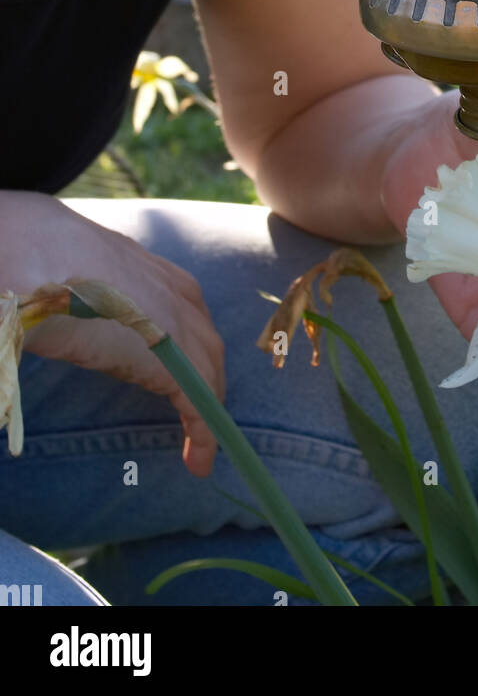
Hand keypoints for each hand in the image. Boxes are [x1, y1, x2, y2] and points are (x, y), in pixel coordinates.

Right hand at [3, 192, 223, 475]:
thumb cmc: (36, 254)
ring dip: (205, 406)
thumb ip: (86, 291)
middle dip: (205, 373)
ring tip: (200, 444)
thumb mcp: (71, 268)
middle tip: (197, 407)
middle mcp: (172, 292)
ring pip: (206, 370)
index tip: (180, 362)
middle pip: (204, 339)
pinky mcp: (170, 359)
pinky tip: (199, 462)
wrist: (34, 253)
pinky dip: (204, 434)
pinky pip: (198, 402)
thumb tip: (61, 304)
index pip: (183, 306)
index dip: (186, 338)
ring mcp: (178, 323)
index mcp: (149, 270)